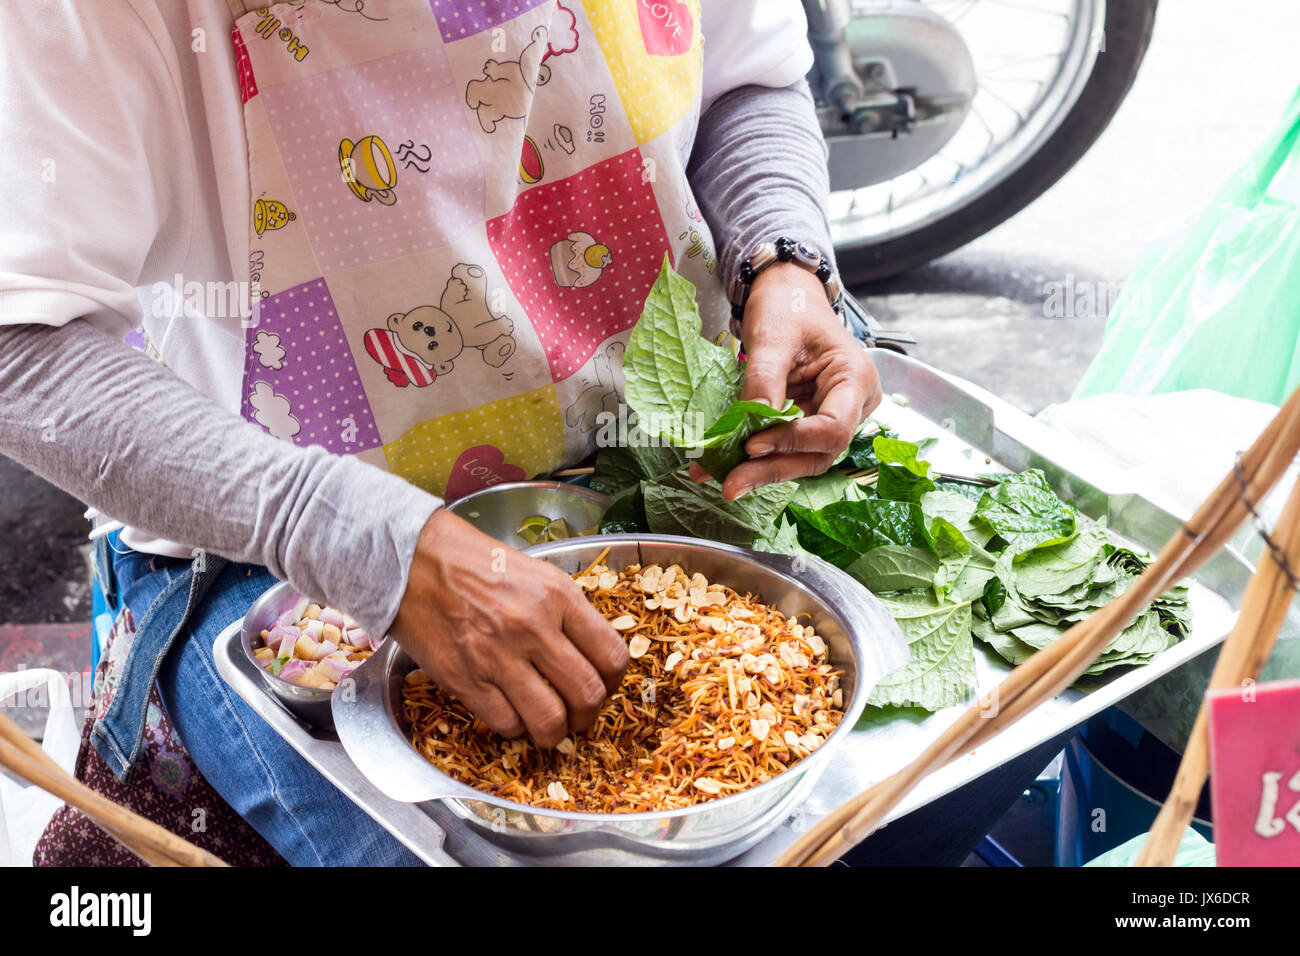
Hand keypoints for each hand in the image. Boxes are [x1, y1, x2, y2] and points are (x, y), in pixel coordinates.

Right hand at [390, 508, 629, 747]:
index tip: (604, 687)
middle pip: (588, 695)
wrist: (414, 562)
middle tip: (579, 716)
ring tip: (549, 726)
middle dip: (589, 716)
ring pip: (550, 721)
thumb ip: (567, 613)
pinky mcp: (466, 680)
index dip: (614, 683)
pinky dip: (515, 728)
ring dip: (555, 732)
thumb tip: (591, 655)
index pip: (612, 657)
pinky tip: (511, 712)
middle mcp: (534, 628)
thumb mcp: (537, 573)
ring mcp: (498, 657)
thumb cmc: (476, 564)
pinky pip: (507, 724)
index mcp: (558, 597)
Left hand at [691, 261, 882, 498]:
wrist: (786, 295)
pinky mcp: (809, 422)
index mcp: (856, 379)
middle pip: (818, 453)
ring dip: (763, 471)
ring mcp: (832, 416)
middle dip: (773, 469)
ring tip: (725, 481)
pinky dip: (758, 459)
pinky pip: (788, 448)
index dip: (794, 441)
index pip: (833, 427)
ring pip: (803, 459)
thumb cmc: (787, 306)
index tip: (751, 445)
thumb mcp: (773, 336)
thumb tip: (752, 423)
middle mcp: (853, 405)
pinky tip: (727, 467)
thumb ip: (764, 379)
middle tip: (730, 484)